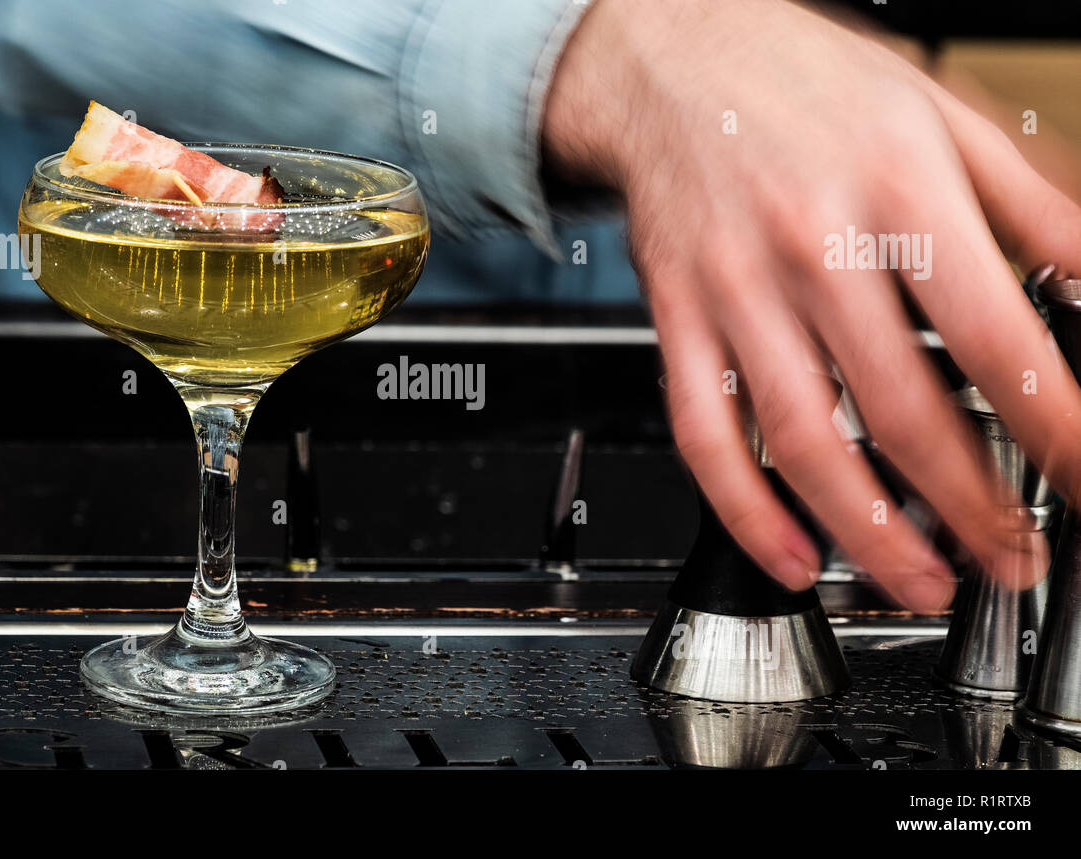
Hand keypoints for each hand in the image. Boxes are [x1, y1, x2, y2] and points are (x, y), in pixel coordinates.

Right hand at [544, 0, 1080, 611]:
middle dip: (971, 509)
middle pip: (904, 413)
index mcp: (899, 192)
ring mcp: (736, 291)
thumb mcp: (942, 114)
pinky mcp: (677, 317)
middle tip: (1012, 558)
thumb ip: (1034, 204)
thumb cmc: (806, 83)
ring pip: (803, 441)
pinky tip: (791, 554)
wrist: (670, 58)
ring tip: (920, 581)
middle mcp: (815, 248)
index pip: (997, 342)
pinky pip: (705, 433)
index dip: (1055, 432)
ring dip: (868, 532)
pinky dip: (746, 510)